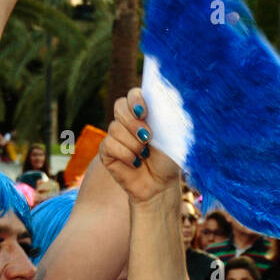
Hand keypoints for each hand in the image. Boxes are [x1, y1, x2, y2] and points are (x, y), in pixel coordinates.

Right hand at [100, 88, 180, 202]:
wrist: (161, 185)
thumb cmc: (169, 160)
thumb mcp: (173, 136)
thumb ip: (167, 116)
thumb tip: (165, 98)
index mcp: (144, 112)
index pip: (133, 94)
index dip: (136, 100)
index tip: (144, 112)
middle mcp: (127, 121)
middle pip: (119, 106)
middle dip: (134, 123)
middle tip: (148, 138)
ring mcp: (115, 135)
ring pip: (115, 128)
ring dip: (134, 144)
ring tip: (145, 155)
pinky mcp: (106, 151)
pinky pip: (110, 145)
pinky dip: (126, 155)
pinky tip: (135, 163)